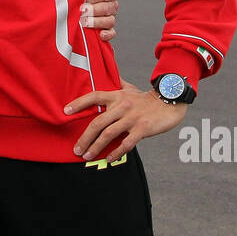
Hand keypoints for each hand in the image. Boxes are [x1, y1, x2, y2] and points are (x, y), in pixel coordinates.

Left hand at [64, 79, 186, 161]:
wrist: (170, 102)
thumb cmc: (147, 98)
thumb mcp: (130, 88)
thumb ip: (117, 85)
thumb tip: (107, 76)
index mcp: (117, 95)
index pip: (94, 96)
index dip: (79, 103)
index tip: (66, 112)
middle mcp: (122, 106)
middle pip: (97, 122)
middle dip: (85, 138)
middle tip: (76, 149)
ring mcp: (132, 118)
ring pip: (109, 134)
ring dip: (96, 147)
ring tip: (87, 156)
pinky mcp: (142, 128)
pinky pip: (126, 143)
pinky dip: (116, 152)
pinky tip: (108, 158)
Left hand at [80, 0, 117, 41]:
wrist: (72, 1)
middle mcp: (111, 4)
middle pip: (109, 7)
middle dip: (93, 8)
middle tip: (81, 9)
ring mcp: (110, 17)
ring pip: (110, 20)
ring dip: (97, 21)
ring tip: (84, 21)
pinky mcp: (106, 29)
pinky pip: (111, 33)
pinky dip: (107, 34)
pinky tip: (99, 34)